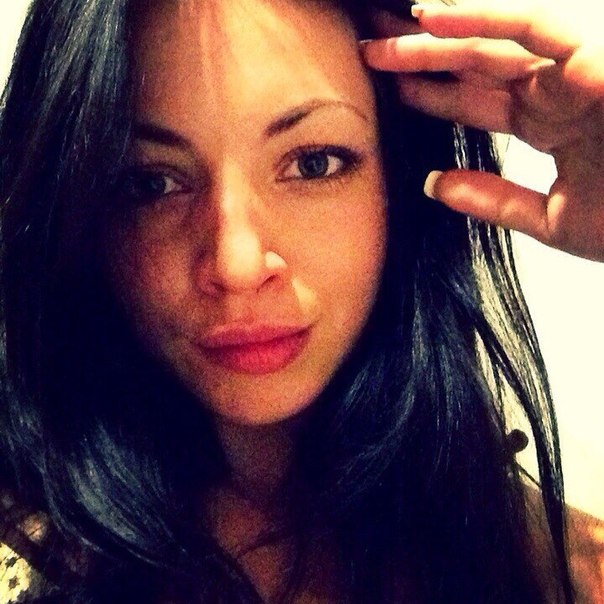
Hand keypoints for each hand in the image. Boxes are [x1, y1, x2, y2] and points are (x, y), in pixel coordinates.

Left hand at [361, 1, 603, 260]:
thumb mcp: (551, 219)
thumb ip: (493, 200)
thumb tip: (435, 186)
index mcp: (547, 124)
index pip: (474, 104)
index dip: (428, 95)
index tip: (386, 94)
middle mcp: (556, 90)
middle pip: (472, 67)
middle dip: (419, 61)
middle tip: (368, 55)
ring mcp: (574, 69)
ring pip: (489, 43)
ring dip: (433, 38)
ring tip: (379, 39)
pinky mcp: (594, 52)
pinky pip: (528, 23)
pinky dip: (479, 17)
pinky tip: (429, 17)